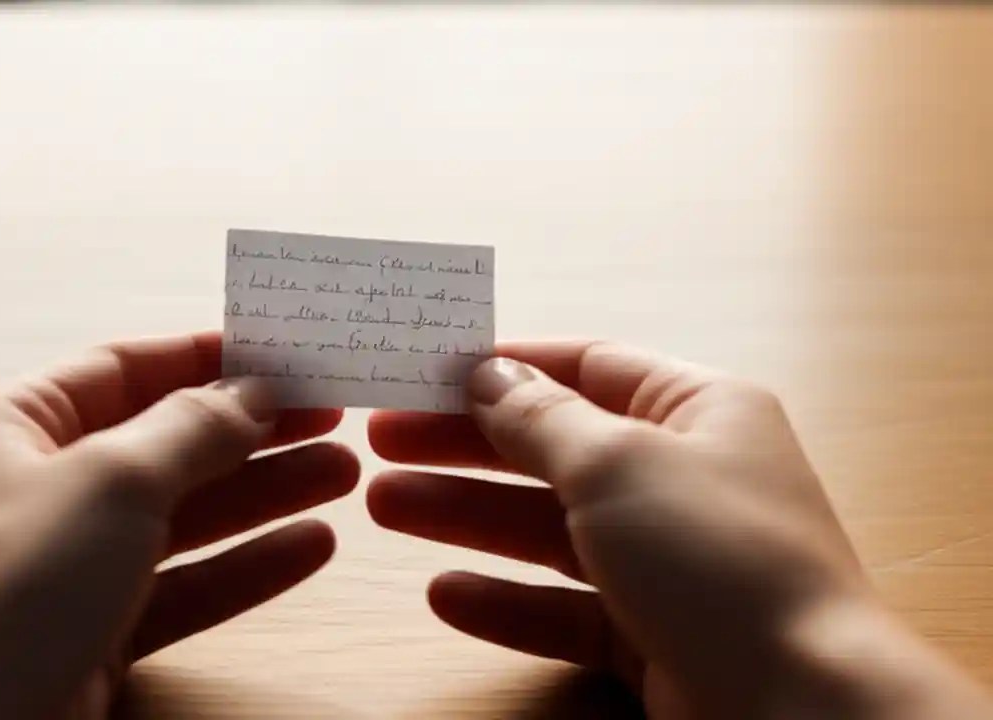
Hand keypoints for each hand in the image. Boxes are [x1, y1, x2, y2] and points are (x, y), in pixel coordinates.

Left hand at [0, 332, 357, 719]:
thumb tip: (252, 389)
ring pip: (183, 514)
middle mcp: (38, 488)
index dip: (204, 356)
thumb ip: (191, 428)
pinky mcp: (96, 631)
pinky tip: (310, 546)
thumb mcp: (113, 479)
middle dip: (252, 429)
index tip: (281, 348)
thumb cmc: (14, 585)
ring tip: (343, 473)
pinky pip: (183, 583)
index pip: (123, 368)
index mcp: (12, 425)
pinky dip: (245, 565)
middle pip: (165, 441)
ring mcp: (68, 563)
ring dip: (262, 494)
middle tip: (332, 414)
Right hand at [368, 341, 990, 718]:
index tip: (428, 368)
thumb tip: (488, 375)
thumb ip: (542, 419)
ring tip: (382, 506)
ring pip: (549, 529)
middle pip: (554, 448)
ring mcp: (669, 561)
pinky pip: (565, 606)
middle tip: (381, 438)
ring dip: (468, 517)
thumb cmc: (717, 556)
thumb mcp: (617, 463)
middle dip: (466, 444)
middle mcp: (685, 478)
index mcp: (698, 411)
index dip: (509, 365)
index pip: (589, 366)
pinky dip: (506, 601)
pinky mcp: (652, 634)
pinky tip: (444, 594)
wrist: (801, 705)